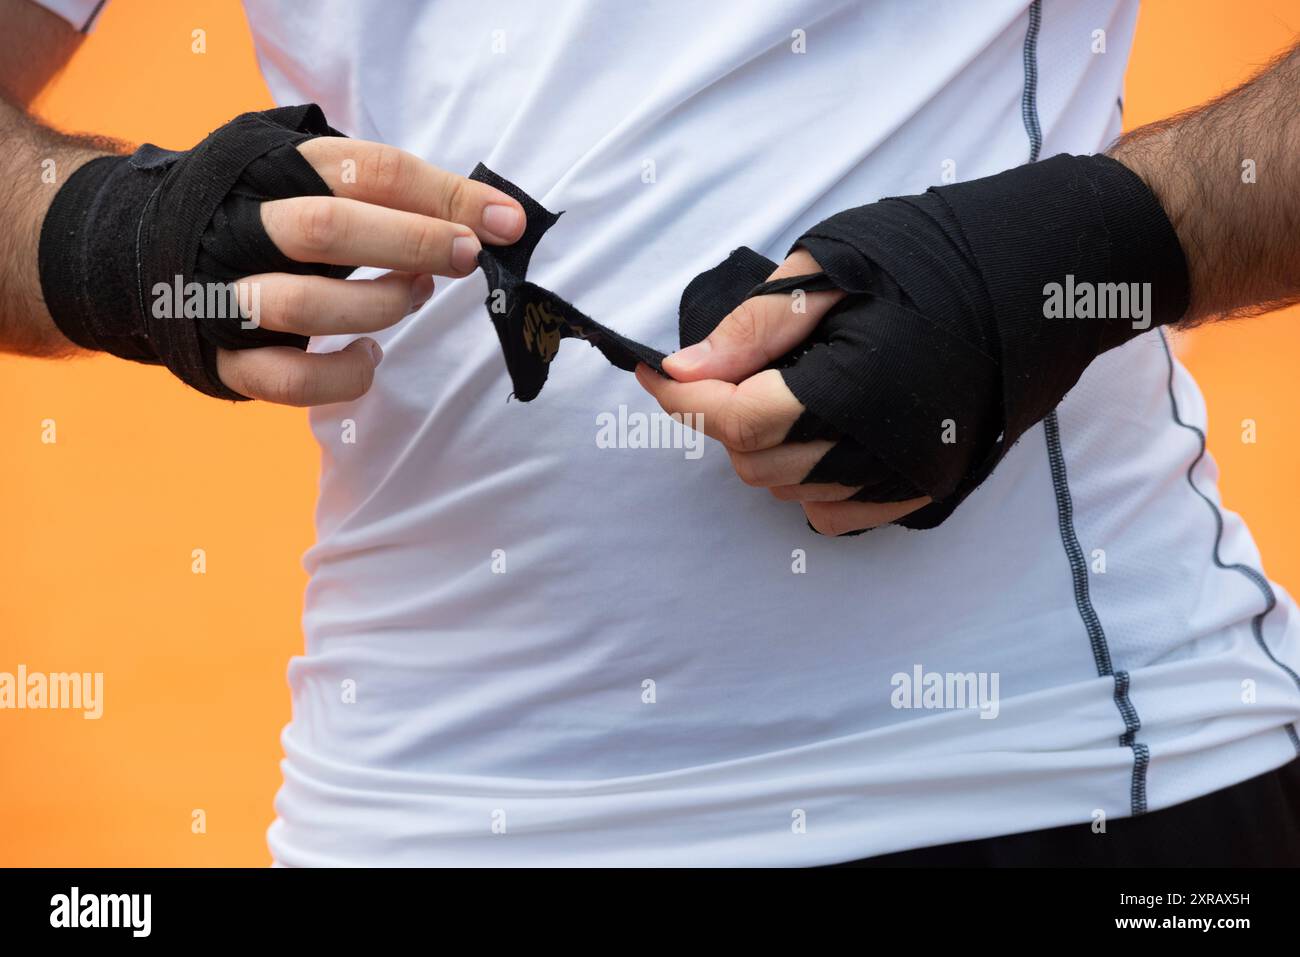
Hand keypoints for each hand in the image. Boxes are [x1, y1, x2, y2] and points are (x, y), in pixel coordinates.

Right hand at [216, 138, 525, 404]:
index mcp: (274, 168)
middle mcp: (241, 226)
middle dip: (412, 244)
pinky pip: (287, 378)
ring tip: (413, 297)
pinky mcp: (221, 354)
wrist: (146, 252)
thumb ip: (392, 193)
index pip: (369, 171)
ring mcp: (223, 291)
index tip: (506, 224)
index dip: (445, 197)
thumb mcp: (317, 181)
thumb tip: (497, 219)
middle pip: (328, 230)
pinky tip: (369, 358)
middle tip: (466, 258)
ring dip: (378, 306)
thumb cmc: (267, 216)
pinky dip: (342, 376)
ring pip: (304, 304)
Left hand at [635, 249, 929, 535]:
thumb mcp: (831, 269)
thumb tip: (682, 371)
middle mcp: (877, 447)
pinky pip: (830, 514)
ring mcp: (902, 477)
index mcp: (851, 388)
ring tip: (786, 389)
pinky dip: (806, 481)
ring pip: (785, 489)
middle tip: (735, 368)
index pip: (737, 420)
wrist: (1030, 281)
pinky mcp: (922, 489)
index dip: (683, 401)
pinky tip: (817, 431)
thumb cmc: (930, 261)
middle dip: (726, 416)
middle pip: (755, 460)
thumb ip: (754, 328)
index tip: (653, 376)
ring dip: (764, 447)